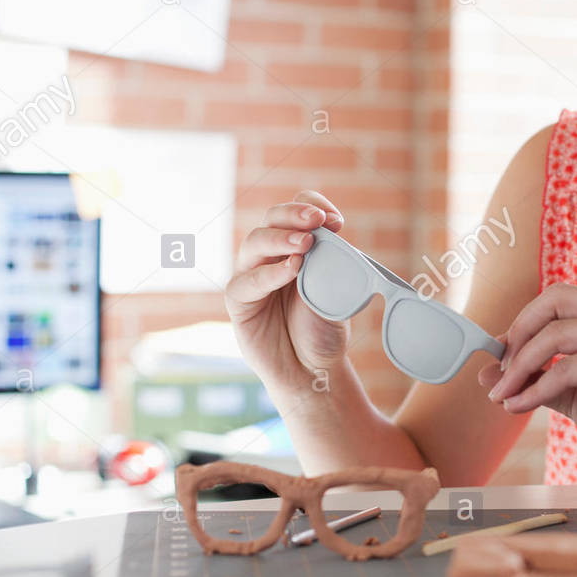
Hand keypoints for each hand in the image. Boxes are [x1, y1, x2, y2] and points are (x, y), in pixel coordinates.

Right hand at [224, 191, 347, 405]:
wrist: (313, 370)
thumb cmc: (323, 330)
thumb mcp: (337, 293)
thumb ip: (331, 265)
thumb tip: (331, 234)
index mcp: (296, 248)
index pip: (295, 212)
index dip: (312, 206)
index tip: (336, 220)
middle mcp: (270, 257)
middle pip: (271, 219)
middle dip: (294, 215)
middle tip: (317, 221)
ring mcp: (251, 276)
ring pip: (254, 243)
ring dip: (281, 239)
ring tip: (306, 243)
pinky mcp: (239, 302)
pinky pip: (247, 282)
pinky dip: (270, 273)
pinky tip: (292, 269)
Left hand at [476, 282, 576, 485]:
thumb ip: (539, 380)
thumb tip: (489, 373)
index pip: (560, 298)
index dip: (524, 322)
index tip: (501, 355)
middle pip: (556, 298)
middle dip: (519, 330)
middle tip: (500, 366)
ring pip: (556, 334)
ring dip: (520, 366)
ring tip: (503, 394)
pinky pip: (566, 369)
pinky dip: (535, 389)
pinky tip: (520, 406)